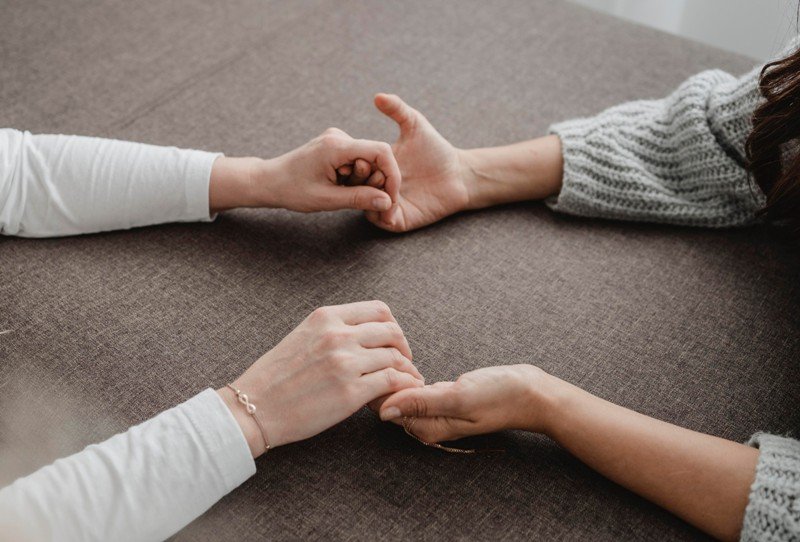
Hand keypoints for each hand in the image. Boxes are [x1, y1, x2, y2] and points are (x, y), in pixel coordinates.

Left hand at [209, 128, 400, 213]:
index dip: (392, 174)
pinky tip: (338, 185)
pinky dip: (355, 176)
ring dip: (362, 180)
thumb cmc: (292, 190)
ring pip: (367, 160)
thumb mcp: (327, 199)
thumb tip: (387, 202)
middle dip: (374, 180)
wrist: (269, 181)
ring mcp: (337, 139)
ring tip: (339, 191)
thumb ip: (359, 199)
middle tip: (358, 199)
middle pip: (375, 156)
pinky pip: (357, 160)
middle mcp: (339, 136)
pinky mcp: (335, 145)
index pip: (380, 151)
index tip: (391, 196)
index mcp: (336, 146)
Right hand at [218, 301, 423, 456]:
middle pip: (392, 332)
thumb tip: (363, 333)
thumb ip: (332, 330)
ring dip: (407, 370)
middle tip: (406, 363)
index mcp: (325, 318)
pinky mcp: (350, 392)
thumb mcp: (302, 336)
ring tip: (408, 380)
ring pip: (395, 358)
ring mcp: (345, 363)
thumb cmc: (274, 377)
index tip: (394, 342)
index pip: (378, 310)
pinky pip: (392, 382)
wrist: (254, 408)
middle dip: (404, 348)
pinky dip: (403, 386)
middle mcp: (337, 335)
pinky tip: (403, 392)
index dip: (393, 326)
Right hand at [365, 93, 472, 231]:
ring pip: (368, 206)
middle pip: (357, 188)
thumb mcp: (415, 124)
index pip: (356, 168)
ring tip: (384, 185)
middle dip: (362, 181)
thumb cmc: (436, 149)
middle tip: (374, 172)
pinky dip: (383, 213)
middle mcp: (379, 187)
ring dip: (372, 197)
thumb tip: (377, 96)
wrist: (458, 174)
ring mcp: (388, 204)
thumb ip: (397, 109)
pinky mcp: (400, 220)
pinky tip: (392, 202)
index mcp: (377, 167)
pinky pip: (383, 221)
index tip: (363, 157)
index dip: (356, 164)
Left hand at [377, 364, 556, 442]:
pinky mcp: (444, 397)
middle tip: (387, 351)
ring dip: (395, 374)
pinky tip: (410, 362)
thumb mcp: (459, 398)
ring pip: (402, 393)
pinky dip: (410, 375)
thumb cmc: (500, 396)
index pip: (386, 409)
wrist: (531, 392)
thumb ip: (420, 404)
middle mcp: (427, 423)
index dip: (378, 384)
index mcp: (426, 428)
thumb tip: (383, 411)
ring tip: (395, 352)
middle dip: (383, 378)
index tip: (380, 361)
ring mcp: (435, 410)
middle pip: (391, 401)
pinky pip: (417, 388)